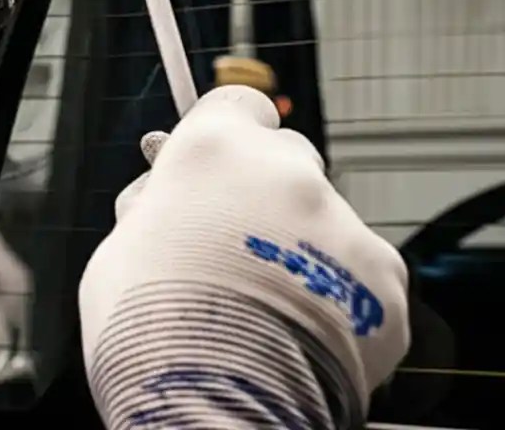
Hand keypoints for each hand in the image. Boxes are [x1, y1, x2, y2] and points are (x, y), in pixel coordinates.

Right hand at [79, 86, 409, 424]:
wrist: (213, 405)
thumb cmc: (149, 330)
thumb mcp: (120, 251)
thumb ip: (155, 209)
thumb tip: (165, 199)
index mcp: (215, 150)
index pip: (237, 104)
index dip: (226, 134)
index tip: (217, 165)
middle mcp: (288, 171)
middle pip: (287, 162)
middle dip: (266, 195)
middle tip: (235, 251)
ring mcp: (343, 224)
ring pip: (324, 225)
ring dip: (301, 256)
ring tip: (265, 316)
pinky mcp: (384, 280)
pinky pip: (360, 279)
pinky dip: (338, 303)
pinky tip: (304, 340)